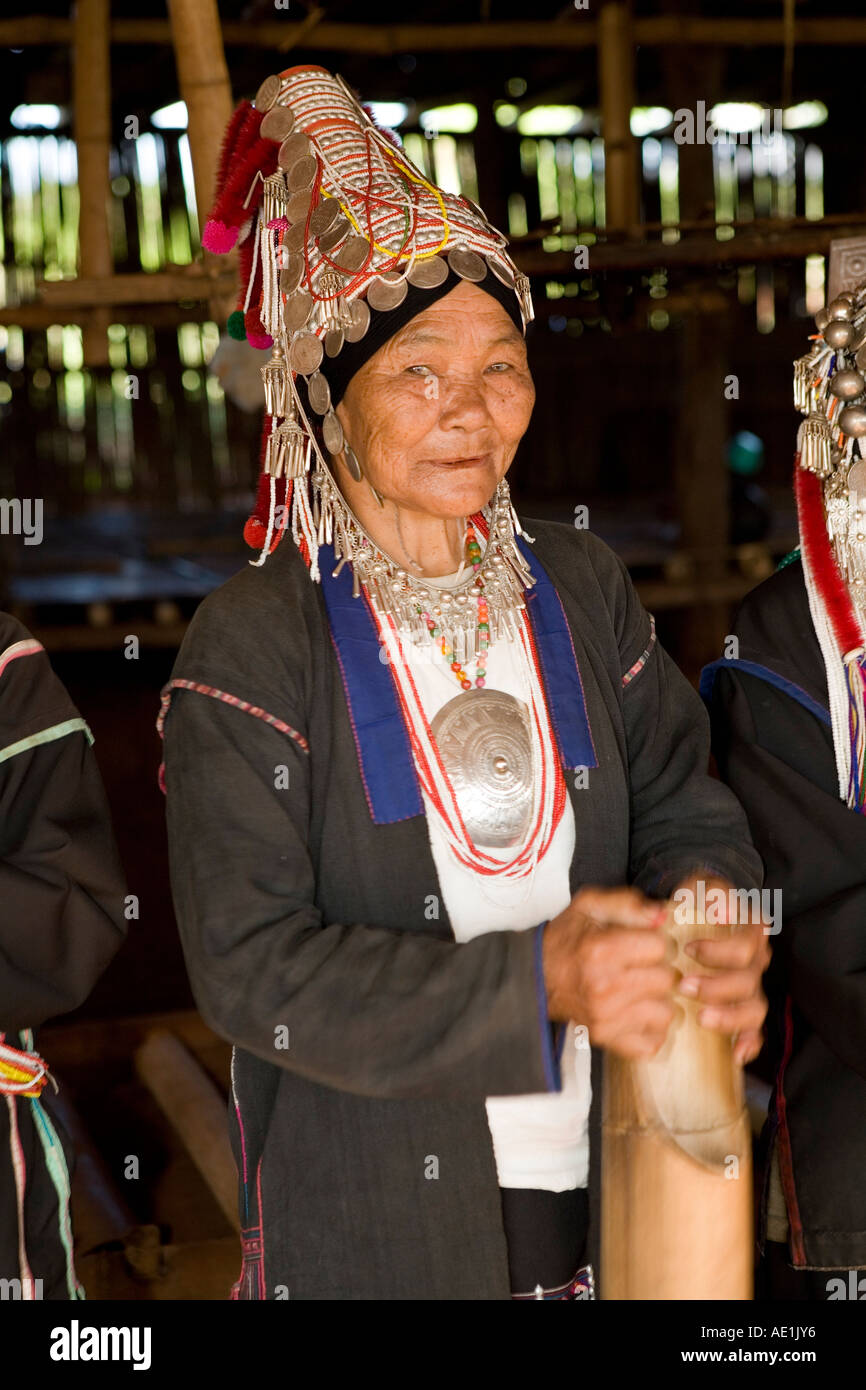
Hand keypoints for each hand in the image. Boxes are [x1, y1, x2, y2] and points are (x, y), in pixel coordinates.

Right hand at [542, 886, 676, 1059]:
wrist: (537, 975)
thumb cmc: (566, 940)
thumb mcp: (589, 907)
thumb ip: (628, 903)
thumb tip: (662, 914)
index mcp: (600, 949)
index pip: (659, 946)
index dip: (653, 941)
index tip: (641, 943)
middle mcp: (603, 986)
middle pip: (665, 979)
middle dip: (657, 969)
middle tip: (640, 966)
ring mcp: (605, 1016)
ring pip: (665, 1011)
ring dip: (657, 1000)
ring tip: (640, 989)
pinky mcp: (606, 1037)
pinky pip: (652, 1042)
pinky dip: (651, 1029)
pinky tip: (639, 1012)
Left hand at [670, 873, 770, 1064]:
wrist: (687, 915)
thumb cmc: (692, 901)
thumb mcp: (698, 885)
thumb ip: (707, 890)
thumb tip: (721, 912)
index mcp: (750, 930)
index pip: (747, 944)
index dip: (721, 951)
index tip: (689, 949)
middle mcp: (755, 960)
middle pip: (749, 979)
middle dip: (717, 985)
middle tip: (685, 987)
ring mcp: (751, 987)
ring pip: (754, 1008)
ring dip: (730, 1015)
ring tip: (702, 1018)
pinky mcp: (741, 1010)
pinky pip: (755, 1032)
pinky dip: (748, 1044)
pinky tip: (735, 1055)